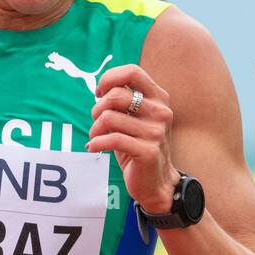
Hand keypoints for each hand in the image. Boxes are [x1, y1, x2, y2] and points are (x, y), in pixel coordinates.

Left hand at [87, 63, 179, 211]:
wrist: (156, 182)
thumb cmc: (138, 146)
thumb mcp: (135, 119)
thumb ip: (124, 101)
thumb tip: (100, 88)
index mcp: (159, 98)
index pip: (132, 72)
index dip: (109, 79)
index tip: (99, 93)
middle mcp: (160, 112)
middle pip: (115, 95)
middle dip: (97, 109)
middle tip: (96, 122)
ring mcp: (156, 132)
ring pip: (109, 118)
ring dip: (94, 129)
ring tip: (96, 138)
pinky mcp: (148, 151)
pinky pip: (112, 139)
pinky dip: (96, 143)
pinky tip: (93, 148)